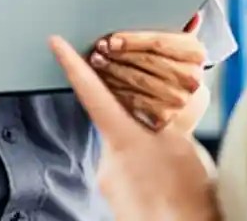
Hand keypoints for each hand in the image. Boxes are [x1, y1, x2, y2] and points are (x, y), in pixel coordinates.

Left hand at [51, 36, 220, 220]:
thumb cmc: (189, 203)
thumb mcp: (184, 148)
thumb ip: (168, 123)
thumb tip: (163, 110)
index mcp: (124, 140)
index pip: (92, 93)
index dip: (73, 66)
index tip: (56, 43)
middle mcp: (110, 160)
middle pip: (114, 121)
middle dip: (134, 113)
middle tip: (161, 128)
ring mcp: (111, 181)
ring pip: (125, 149)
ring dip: (145, 149)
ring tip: (175, 168)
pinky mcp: (116, 198)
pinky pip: (126, 172)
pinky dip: (144, 171)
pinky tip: (165, 182)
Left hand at [89, 14, 208, 131]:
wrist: (185, 106)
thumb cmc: (175, 68)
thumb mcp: (179, 46)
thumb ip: (177, 28)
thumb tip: (190, 16)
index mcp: (195, 53)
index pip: (159, 43)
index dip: (132, 40)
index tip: (112, 40)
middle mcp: (191, 77)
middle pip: (146, 61)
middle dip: (119, 54)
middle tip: (99, 49)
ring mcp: (179, 98)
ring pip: (138, 80)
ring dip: (113, 70)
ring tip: (98, 62)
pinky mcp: (165, 115)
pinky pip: (134, 99)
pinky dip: (116, 89)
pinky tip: (106, 81)